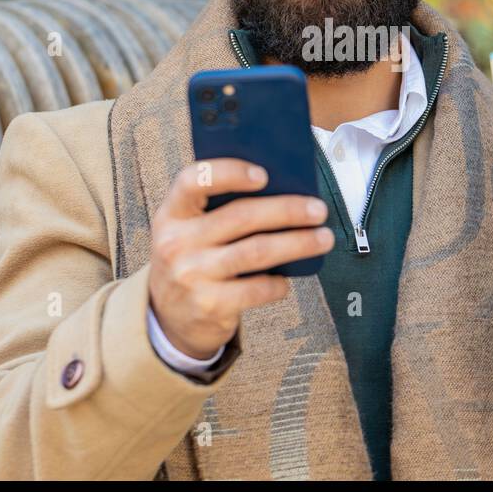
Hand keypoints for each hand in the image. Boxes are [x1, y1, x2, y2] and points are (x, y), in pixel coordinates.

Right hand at [148, 159, 333, 358]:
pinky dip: (278, 283)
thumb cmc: (193, 260)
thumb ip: (219, 209)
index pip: (193, 181)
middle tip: (319, 209)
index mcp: (172, 214)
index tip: (265, 174)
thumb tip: (283, 190)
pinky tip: (288, 279)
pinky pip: (255, 288)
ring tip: (323, 238)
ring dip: (297, 243)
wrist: (169, 319)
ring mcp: (191, 275)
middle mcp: (176, 242)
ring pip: (256, 251)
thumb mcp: (190, 231)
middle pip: (240, 216)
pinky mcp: (208, 304)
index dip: (229, 172)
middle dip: (287, 210)